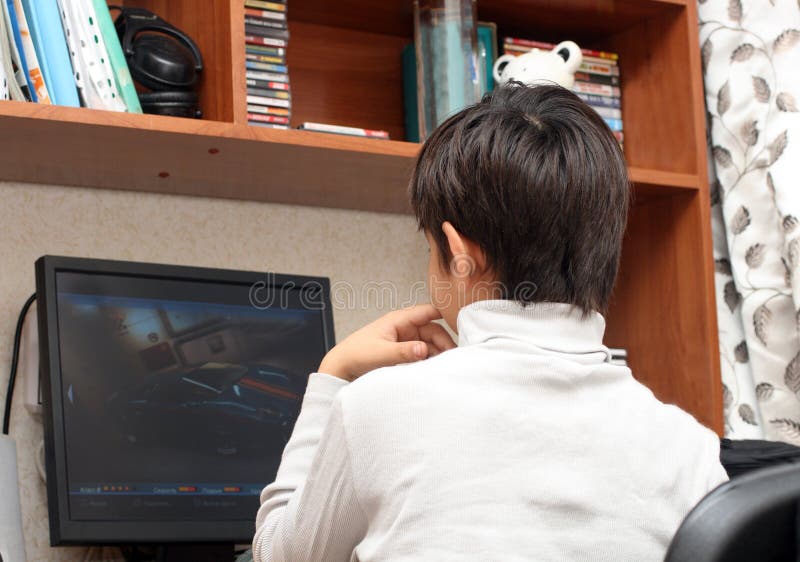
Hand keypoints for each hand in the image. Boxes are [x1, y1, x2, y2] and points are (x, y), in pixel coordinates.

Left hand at [318, 304, 456, 381]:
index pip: (428, 312)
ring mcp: (404, 340)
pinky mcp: (403, 352)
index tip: (461, 326)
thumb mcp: (380, 354)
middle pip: (433, 330)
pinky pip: (422, 353)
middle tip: (453, 358)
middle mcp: (404, 327)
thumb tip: (424, 349)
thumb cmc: (356, 355)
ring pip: (430, 343)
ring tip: (446, 366)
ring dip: (438, 353)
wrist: (341, 367)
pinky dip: (429, 360)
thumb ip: (403, 352)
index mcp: (399, 320)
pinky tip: (434, 369)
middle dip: (444, 342)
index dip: (445, 315)